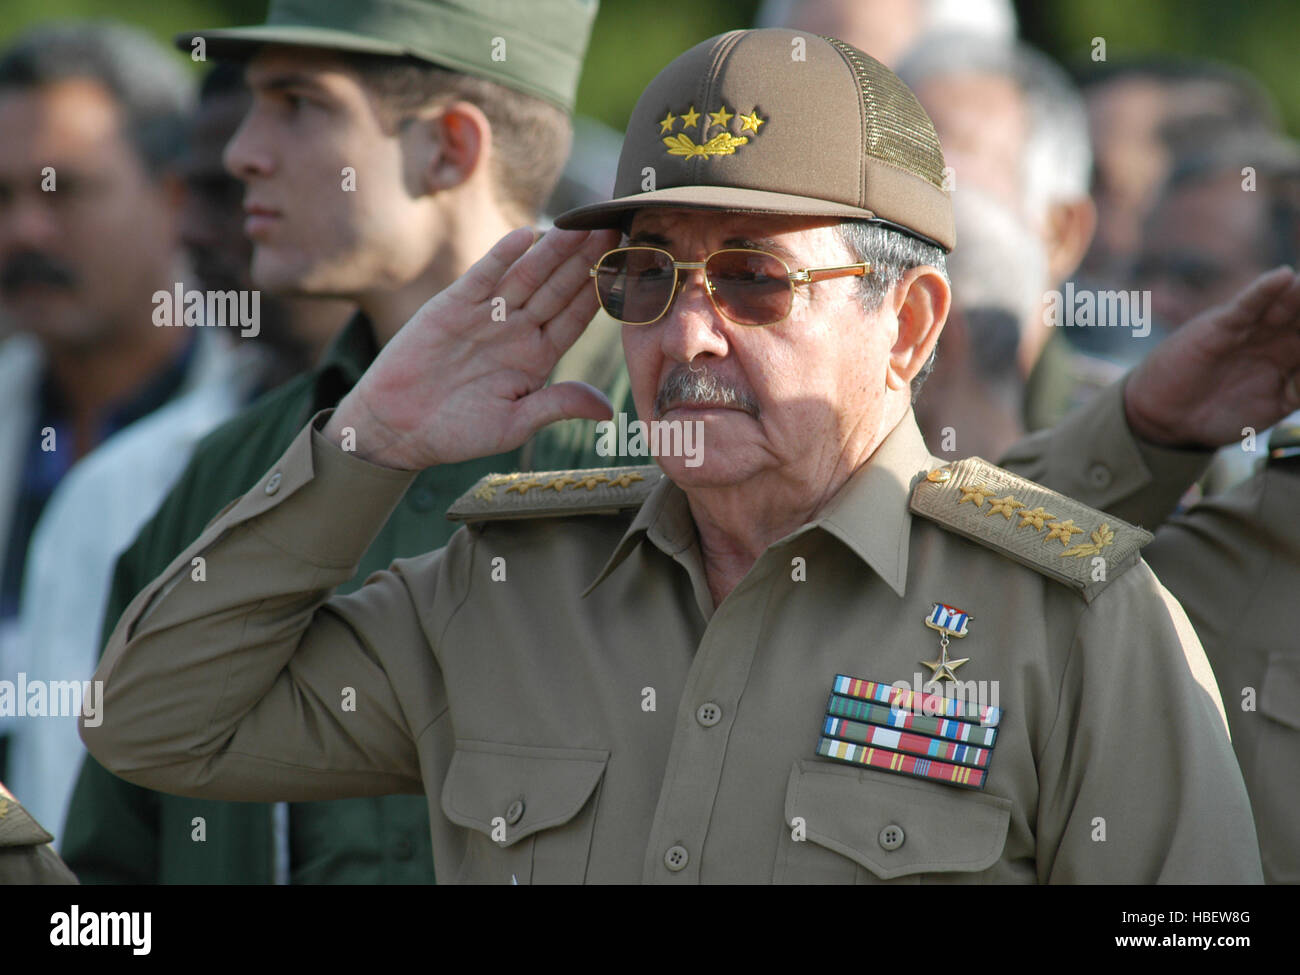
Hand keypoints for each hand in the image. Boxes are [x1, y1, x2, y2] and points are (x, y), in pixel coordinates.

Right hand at [324, 226, 620, 469]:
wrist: (396, 427)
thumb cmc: (456, 433)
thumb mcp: (514, 424)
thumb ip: (557, 406)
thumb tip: (607, 410)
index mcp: (537, 358)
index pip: (576, 318)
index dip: (601, 293)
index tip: (629, 269)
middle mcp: (517, 330)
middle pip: (559, 288)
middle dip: (586, 259)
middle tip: (615, 228)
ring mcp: (486, 314)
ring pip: (528, 275)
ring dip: (554, 250)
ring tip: (582, 223)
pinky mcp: (452, 305)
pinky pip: (485, 274)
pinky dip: (504, 255)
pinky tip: (529, 234)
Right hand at [1124, 267, 1299, 447]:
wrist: (1166, 416)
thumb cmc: (1219, 413)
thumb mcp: (1276, 405)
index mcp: (1296, 358)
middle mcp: (1280, 337)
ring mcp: (1253, 329)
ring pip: (1290, 304)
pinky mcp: (1221, 326)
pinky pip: (1247, 306)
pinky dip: (1263, 292)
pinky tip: (1283, 279)